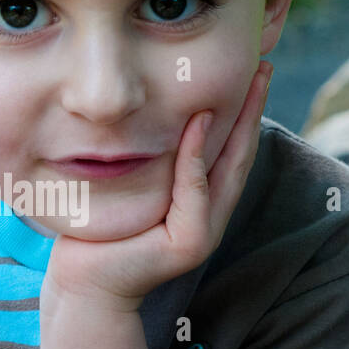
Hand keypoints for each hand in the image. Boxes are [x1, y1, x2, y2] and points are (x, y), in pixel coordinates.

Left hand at [44, 60, 272, 311]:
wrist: (84, 283)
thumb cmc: (99, 232)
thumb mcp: (132, 185)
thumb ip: (153, 159)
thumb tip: (152, 110)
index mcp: (200, 201)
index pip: (229, 149)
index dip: (245, 111)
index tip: (252, 71)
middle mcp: (210, 215)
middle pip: (241, 153)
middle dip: (254, 109)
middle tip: (264, 65)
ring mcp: (204, 232)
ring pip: (229, 168)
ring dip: (241, 122)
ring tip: (250, 83)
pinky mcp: (189, 245)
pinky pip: (195, 191)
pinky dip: (196, 156)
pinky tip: (201, 121)